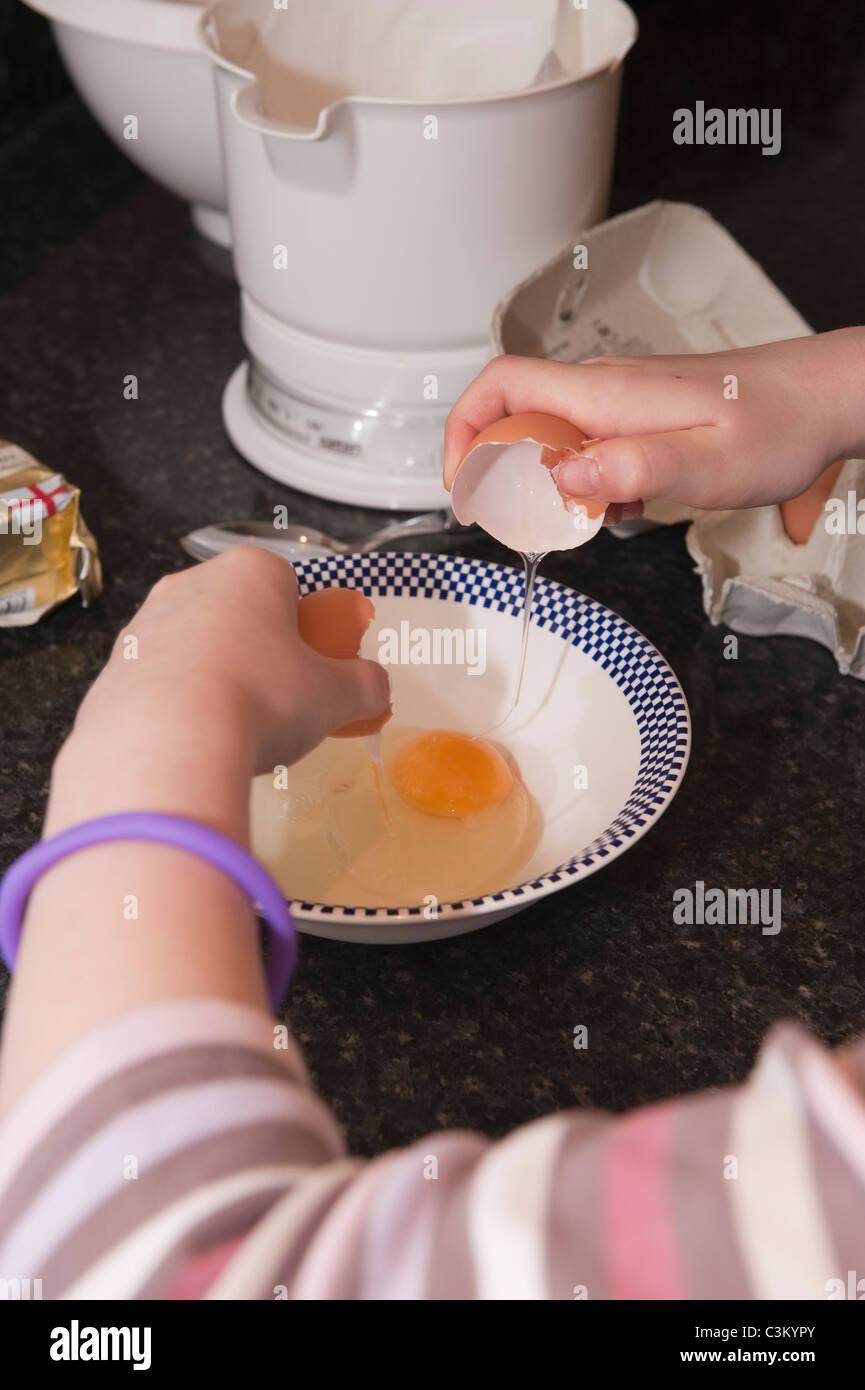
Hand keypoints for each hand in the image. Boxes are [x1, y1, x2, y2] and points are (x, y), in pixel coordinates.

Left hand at [70, 547, 389, 779]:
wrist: (166, 744)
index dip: (307, 627)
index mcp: (251, 571)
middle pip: (238, 612)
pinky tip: (199, 742)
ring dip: (219, 678)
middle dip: (261, 651)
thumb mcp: (335, 696)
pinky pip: (160, 683)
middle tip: (284, 699)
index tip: (317, 665)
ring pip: (197, 647)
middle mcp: (191, 584)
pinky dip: (181, 707)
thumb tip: (376, 688)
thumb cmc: (258, 699)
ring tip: (241, 729)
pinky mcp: (115, 668)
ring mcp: (146, 624)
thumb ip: (364, 686)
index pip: (289, 584)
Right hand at [443, 329, 864, 518]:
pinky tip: (622, 504)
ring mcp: (620, 402)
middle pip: (514, 415)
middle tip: (523, 520)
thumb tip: (561, 475)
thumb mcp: (708, 464)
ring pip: (549, 436)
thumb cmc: (776, 426)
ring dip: (549, 484)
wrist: (820, 399)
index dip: (464, 429)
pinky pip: (585, 445)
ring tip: (588, 519)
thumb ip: (632, 467)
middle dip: (503, 471)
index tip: (462, 481)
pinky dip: (586, 482)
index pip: (502, 386)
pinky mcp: (637, 416)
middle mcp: (604, 391)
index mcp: (607, 397)